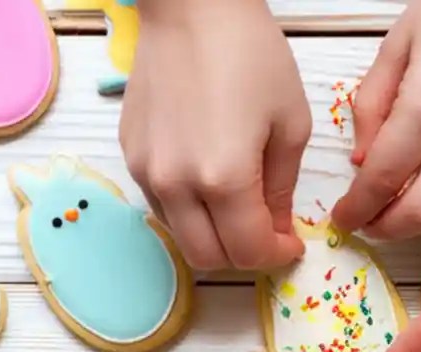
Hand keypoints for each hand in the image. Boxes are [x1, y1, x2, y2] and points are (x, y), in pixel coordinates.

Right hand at [121, 0, 310, 269]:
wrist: (192, 8)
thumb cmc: (250, 54)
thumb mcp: (289, 124)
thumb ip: (281, 188)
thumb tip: (275, 228)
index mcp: (223, 178)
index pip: (248, 252)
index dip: (276, 256)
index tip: (290, 243)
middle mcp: (176, 184)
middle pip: (208, 258)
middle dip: (244, 255)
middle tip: (266, 233)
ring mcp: (146, 171)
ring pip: (181, 237)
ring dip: (214, 235)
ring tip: (239, 206)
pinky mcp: (130, 155)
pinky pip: (161, 205)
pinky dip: (189, 210)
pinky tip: (209, 180)